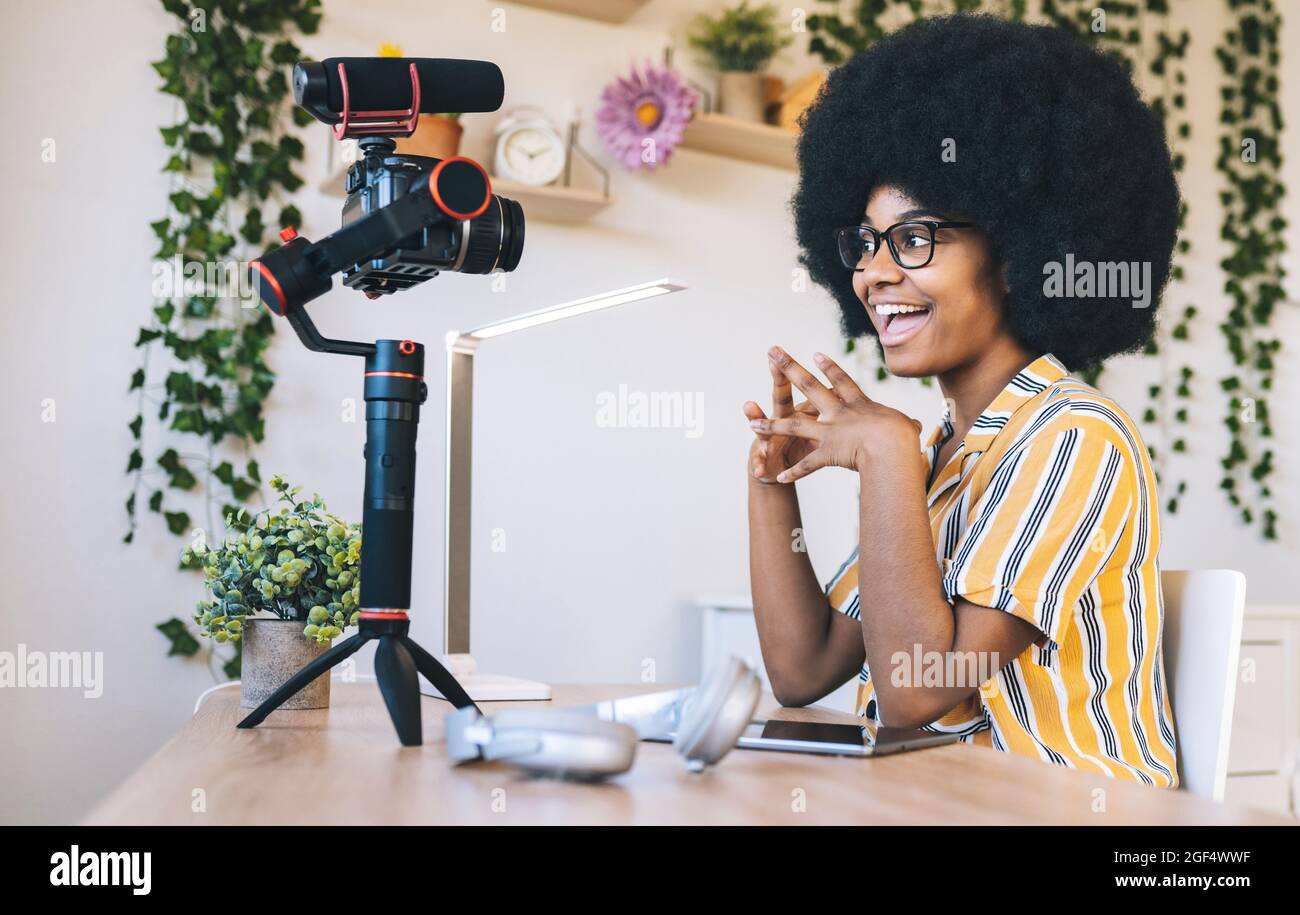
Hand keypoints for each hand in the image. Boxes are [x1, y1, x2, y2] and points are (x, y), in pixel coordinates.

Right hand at [743, 352, 818, 483]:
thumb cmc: (800, 445)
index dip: (803, 370)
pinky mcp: (763, 456)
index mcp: (798, 410)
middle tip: (772, 359)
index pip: (801, 387)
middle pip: (780, 396)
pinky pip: (760, 459)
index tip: (808, 352)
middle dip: (778, 379)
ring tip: (749, 406)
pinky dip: (759, 463)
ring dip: (756, 415)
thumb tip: (844, 393)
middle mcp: (781, 419)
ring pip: (763, 424)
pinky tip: (758, 467)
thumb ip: (826, 412)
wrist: (774, 467)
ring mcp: (768, 436)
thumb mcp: (814, 428)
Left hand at [748, 346, 922, 483]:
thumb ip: (906, 425)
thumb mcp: (906, 426)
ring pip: (794, 425)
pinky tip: (778, 478)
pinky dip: (793, 473)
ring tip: (751, 424)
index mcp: (860, 404)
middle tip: (773, 351)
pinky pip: (806, 465)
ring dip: (771, 425)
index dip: (829, 368)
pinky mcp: (826, 452)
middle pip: (810, 386)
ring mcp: (830, 431)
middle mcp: (839, 412)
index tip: (815, 355)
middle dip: (789, 368)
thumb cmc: (904, 437)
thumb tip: (917, 426)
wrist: (893, 446)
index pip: (842, 381)